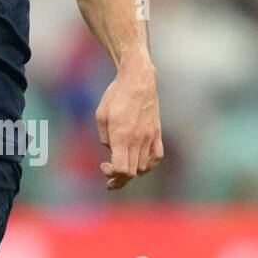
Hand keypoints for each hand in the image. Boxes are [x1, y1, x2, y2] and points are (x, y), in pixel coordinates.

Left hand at [96, 55, 162, 189]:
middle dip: (119, 178)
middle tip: (109, 171)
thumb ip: (104, 138)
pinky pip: (157, 157)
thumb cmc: (115, 95)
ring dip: (132, 171)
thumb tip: (111, 150)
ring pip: (144, 167)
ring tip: (123, 164)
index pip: (122, 169)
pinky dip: (149, 165)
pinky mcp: (157, 133)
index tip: (103, 165)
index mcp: (121, 136)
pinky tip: (141, 163)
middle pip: (132, 173)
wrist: (138, 80)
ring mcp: (149, 137)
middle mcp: (137, 140)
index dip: (112, 174)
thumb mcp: (101, 115)